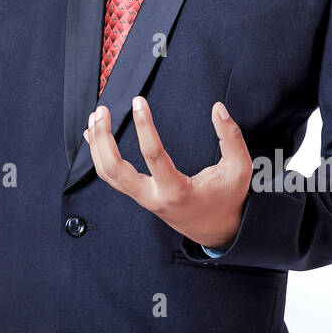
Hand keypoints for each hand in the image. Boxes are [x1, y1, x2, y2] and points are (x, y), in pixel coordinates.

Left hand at [83, 95, 251, 250]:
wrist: (217, 231)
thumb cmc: (227, 198)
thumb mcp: (239, 169)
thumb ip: (231, 137)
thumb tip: (218, 108)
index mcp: (176, 190)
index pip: (153, 154)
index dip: (144, 125)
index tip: (138, 101)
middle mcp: (153, 197)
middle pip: (115, 169)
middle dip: (104, 138)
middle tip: (102, 110)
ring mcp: (143, 198)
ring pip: (107, 174)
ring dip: (97, 144)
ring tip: (96, 116)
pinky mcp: (139, 196)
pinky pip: (111, 176)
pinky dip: (98, 155)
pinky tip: (92, 134)